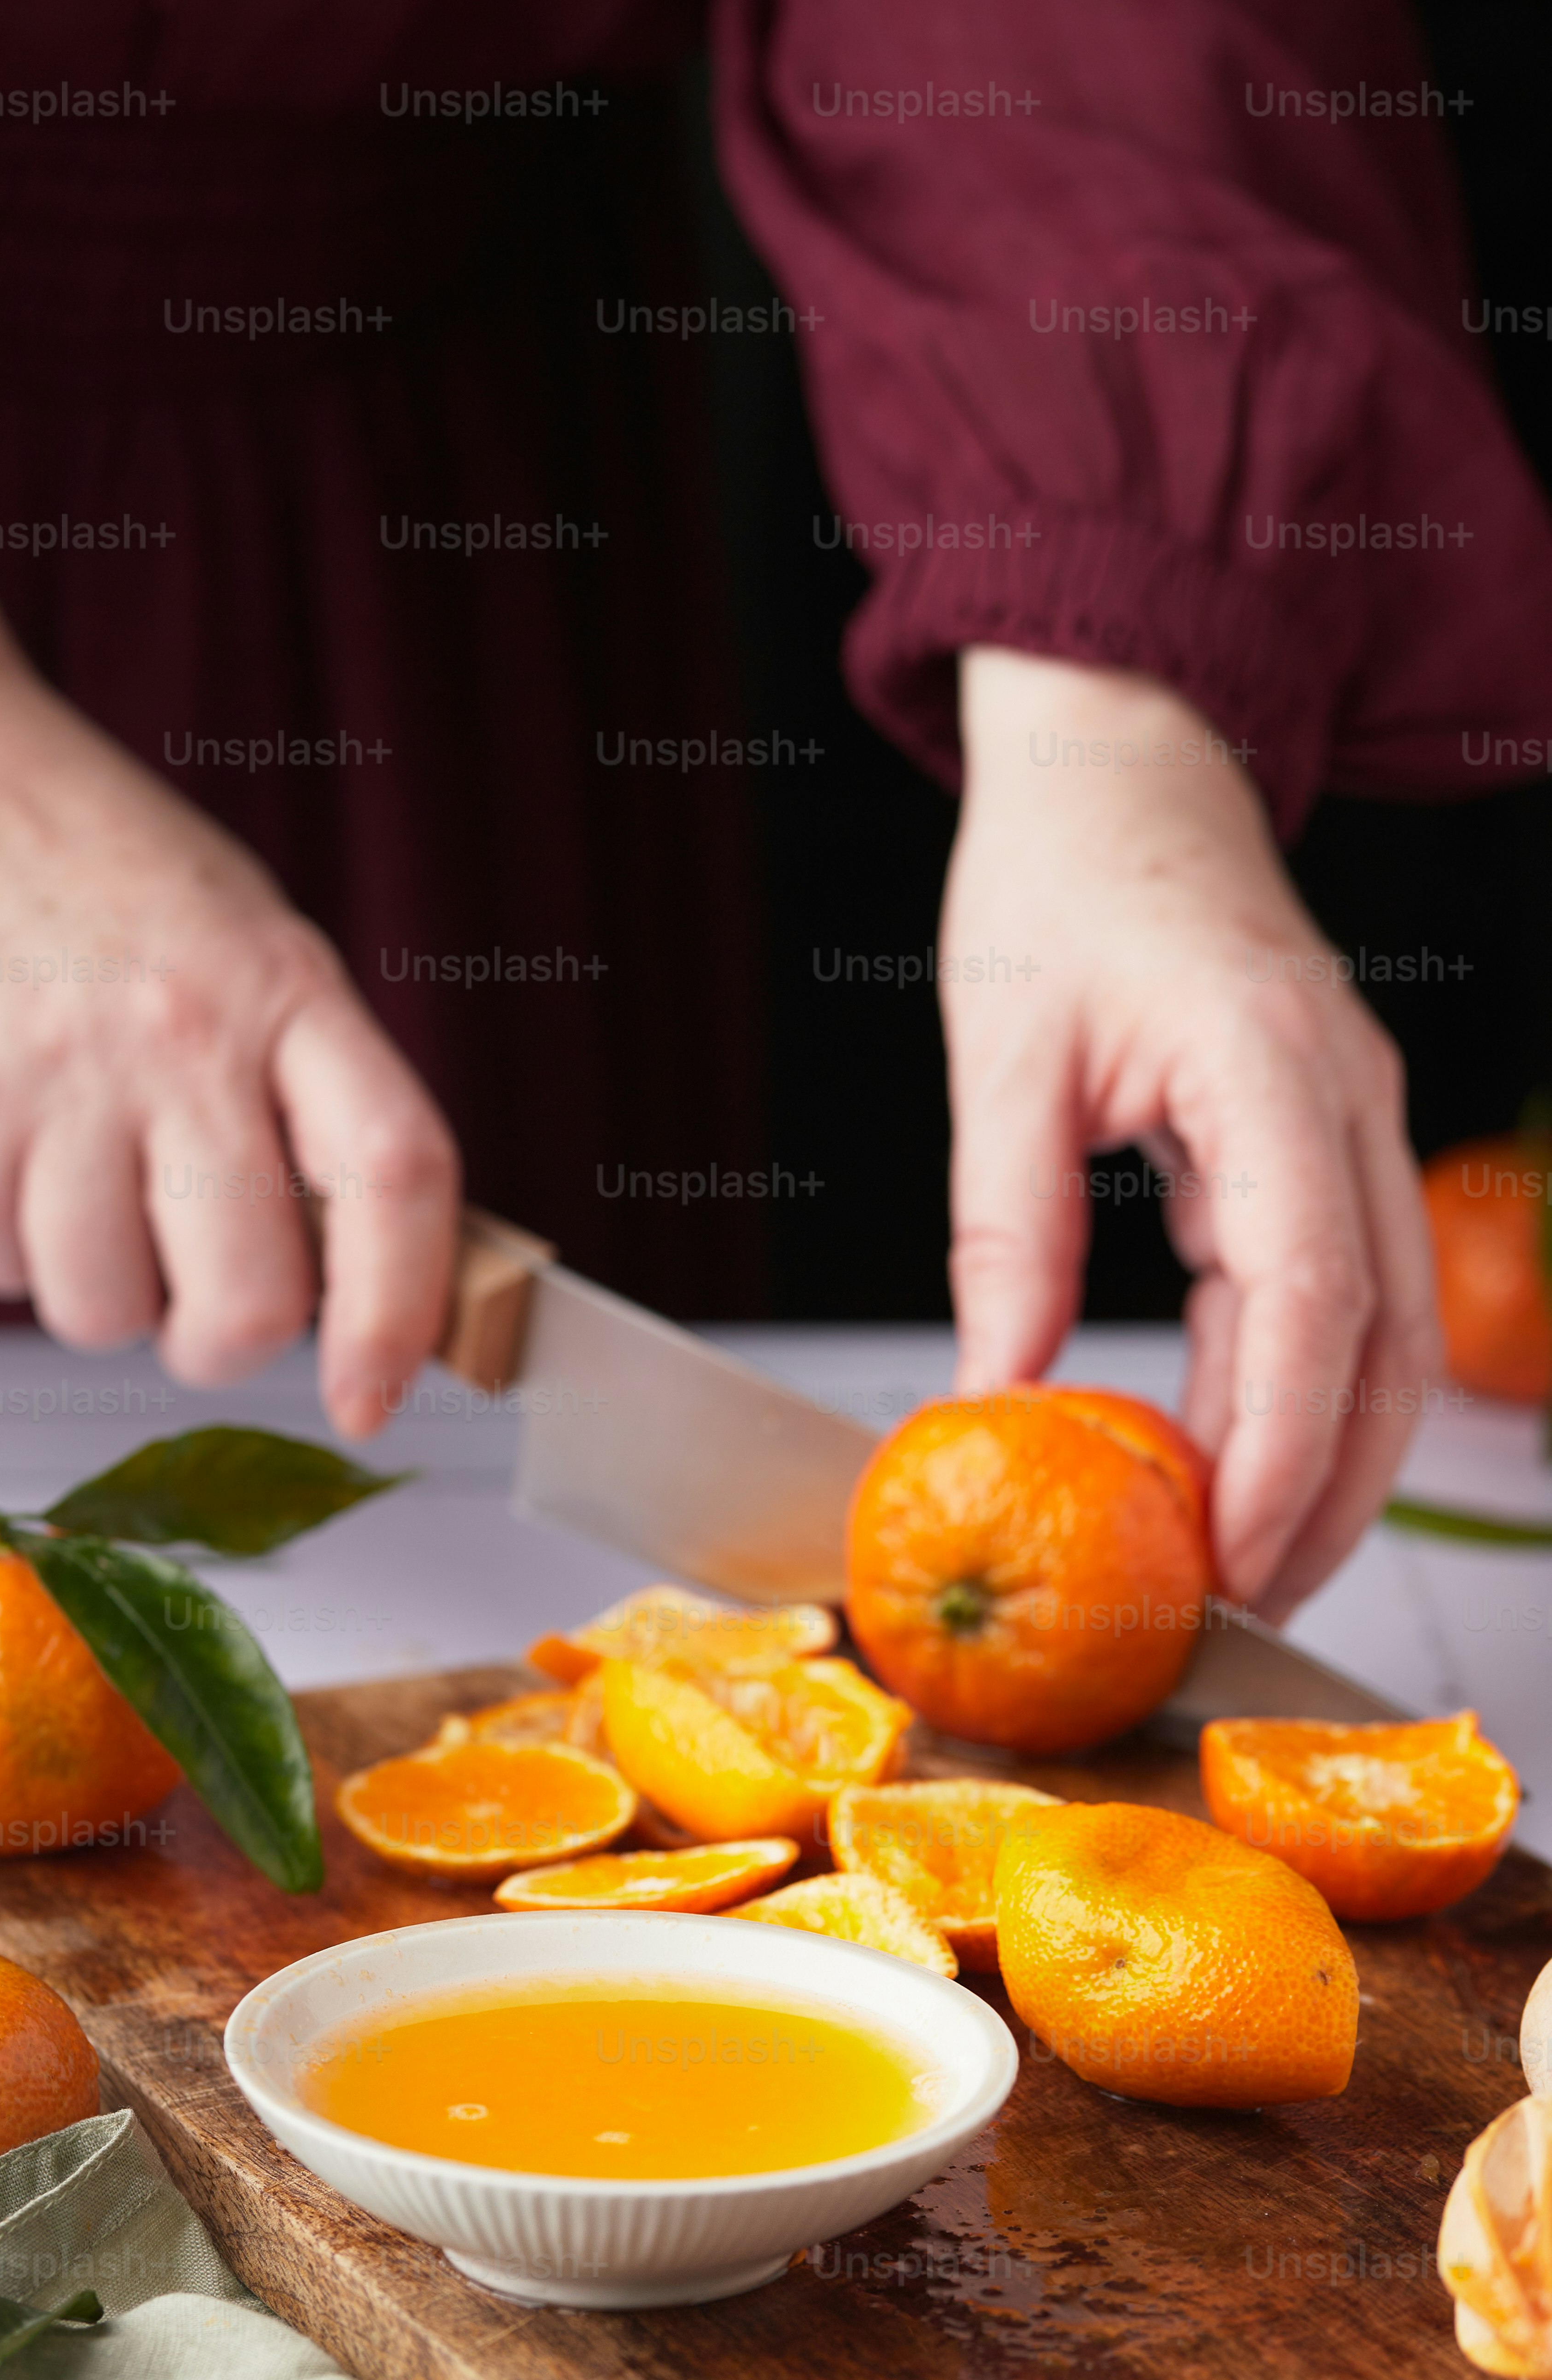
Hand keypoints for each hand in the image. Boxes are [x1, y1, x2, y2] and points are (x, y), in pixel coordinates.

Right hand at [0, 490, 459, 1429]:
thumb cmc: (82, 858)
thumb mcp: (237, 935)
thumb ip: (296, 1085)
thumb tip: (337, 1266)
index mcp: (287, 987)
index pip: (397, 1176)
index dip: (404, 1313)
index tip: (373, 1399)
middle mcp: (185, 1037)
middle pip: (251, 1299)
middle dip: (219, 1339)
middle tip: (192, 1297)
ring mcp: (61, 1077)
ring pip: (105, 1310)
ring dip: (93, 1286)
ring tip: (73, 1177)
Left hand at [942, 646, 1438, 1615]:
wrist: (1125, 772)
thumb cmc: (1059, 884)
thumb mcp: (1003, 1058)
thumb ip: (1009, 1230)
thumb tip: (996, 1395)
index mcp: (1271, 1066)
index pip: (1311, 1292)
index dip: (1285, 1441)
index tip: (1233, 1552)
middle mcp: (1348, 1101)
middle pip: (1384, 1337)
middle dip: (1328, 1489)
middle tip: (1244, 1608)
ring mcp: (1353, 1125)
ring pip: (1379, 1331)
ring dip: (1324, 1459)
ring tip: (1241, 1571)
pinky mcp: (1322, 1146)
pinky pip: (1328, 1294)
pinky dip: (1287, 1392)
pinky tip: (1228, 1468)